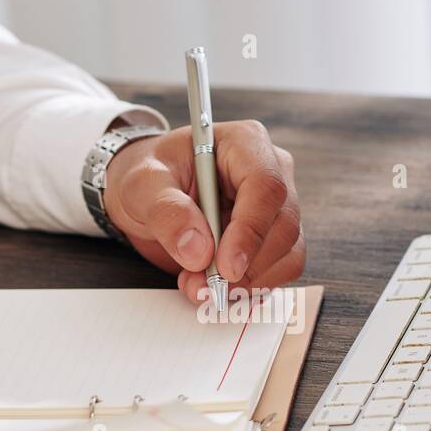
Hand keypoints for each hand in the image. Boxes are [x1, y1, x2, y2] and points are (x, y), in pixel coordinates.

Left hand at [103, 120, 304, 303]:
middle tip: (202, 285)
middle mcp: (272, 171)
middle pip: (283, 225)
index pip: (266, 186)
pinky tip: (217, 284)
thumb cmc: (149, 178)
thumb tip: (198, 250)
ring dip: (247, 281)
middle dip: (245, 265)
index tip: (226, 267)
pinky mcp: (274, 237)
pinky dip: (251, 286)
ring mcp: (278, 206)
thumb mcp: (142, 186)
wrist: (149, 196)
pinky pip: (280, 269)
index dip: (250, 230)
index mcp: (244, 144)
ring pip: (287, 252)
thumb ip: (167, 212)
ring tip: (199, 285)